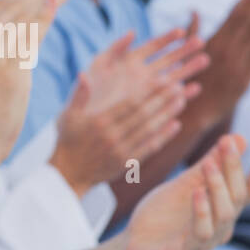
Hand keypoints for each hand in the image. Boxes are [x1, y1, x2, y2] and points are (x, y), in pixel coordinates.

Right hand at [49, 27, 207, 193]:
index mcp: (99, 122)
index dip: (149, 91)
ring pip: (150, 130)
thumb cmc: (68, 141)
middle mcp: (112, 136)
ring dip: (167, 115)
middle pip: (144, 115)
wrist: (68, 174)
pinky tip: (176, 125)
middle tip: (179, 86)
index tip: (164, 79)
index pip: (129, 103)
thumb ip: (79, 95)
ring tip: (182, 100)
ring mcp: (121, 151)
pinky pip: (150, 148)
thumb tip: (85, 74)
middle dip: (163, 99)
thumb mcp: (68, 116)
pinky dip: (164, 136)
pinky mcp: (127, 163)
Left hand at [115, 134, 249, 249]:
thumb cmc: (161, 215)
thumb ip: (209, 164)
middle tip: (227, 142)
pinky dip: (201, 212)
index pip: (248, 189)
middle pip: (237, 197)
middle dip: (233, 168)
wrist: (129, 247)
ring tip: (209, 164)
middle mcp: (220, 228)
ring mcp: (205, 244)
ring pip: (223, 215)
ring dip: (218, 187)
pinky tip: (197, 193)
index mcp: (222, 210)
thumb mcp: (184, 184)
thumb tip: (237, 137)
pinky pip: (200, 234)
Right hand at [188, 0, 249, 126]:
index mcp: (212, 41)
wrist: (195, 110)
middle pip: (246, 19)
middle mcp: (224, 49)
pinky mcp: (243, 77)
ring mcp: (235, 63)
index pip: (234, 13)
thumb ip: (193, 32)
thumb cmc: (190, 82)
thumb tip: (194, 11)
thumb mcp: (187, 54)